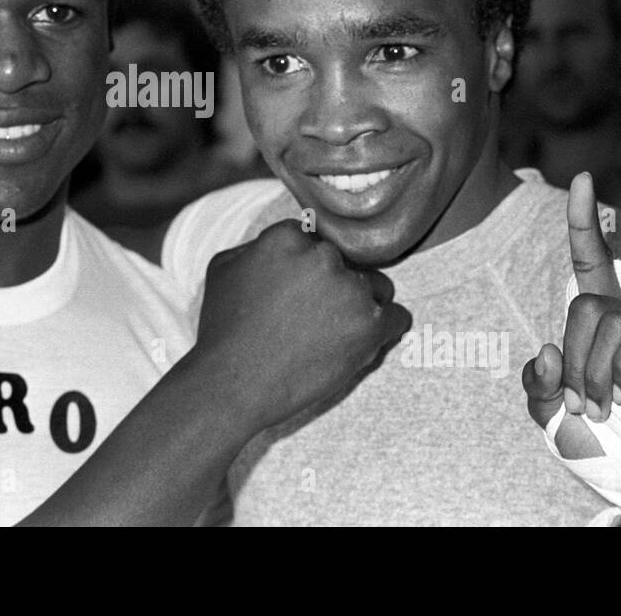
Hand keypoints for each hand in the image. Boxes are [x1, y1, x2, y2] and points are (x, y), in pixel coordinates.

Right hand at [191, 219, 411, 432]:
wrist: (232, 383)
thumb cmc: (222, 328)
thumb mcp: (224, 267)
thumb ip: (260, 245)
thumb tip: (288, 242)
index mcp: (289, 237)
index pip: (316, 240)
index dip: (307, 267)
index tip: (299, 290)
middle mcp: (324, 257)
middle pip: (349, 263)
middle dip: (335, 285)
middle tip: (313, 315)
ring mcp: (351, 291)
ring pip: (376, 288)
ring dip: (359, 306)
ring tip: (330, 333)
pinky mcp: (370, 327)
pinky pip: (397, 318)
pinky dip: (384, 329)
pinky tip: (361, 340)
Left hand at [522, 173, 620, 458]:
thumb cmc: (598, 432)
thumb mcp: (549, 408)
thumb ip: (536, 382)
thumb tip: (545, 348)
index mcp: (595, 315)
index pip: (588, 258)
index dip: (583, 218)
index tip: (582, 177)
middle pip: (582, 307)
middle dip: (573, 361)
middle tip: (583, 403)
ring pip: (602, 324)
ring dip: (593, 375)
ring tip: (605, 406)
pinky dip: (620, 376)